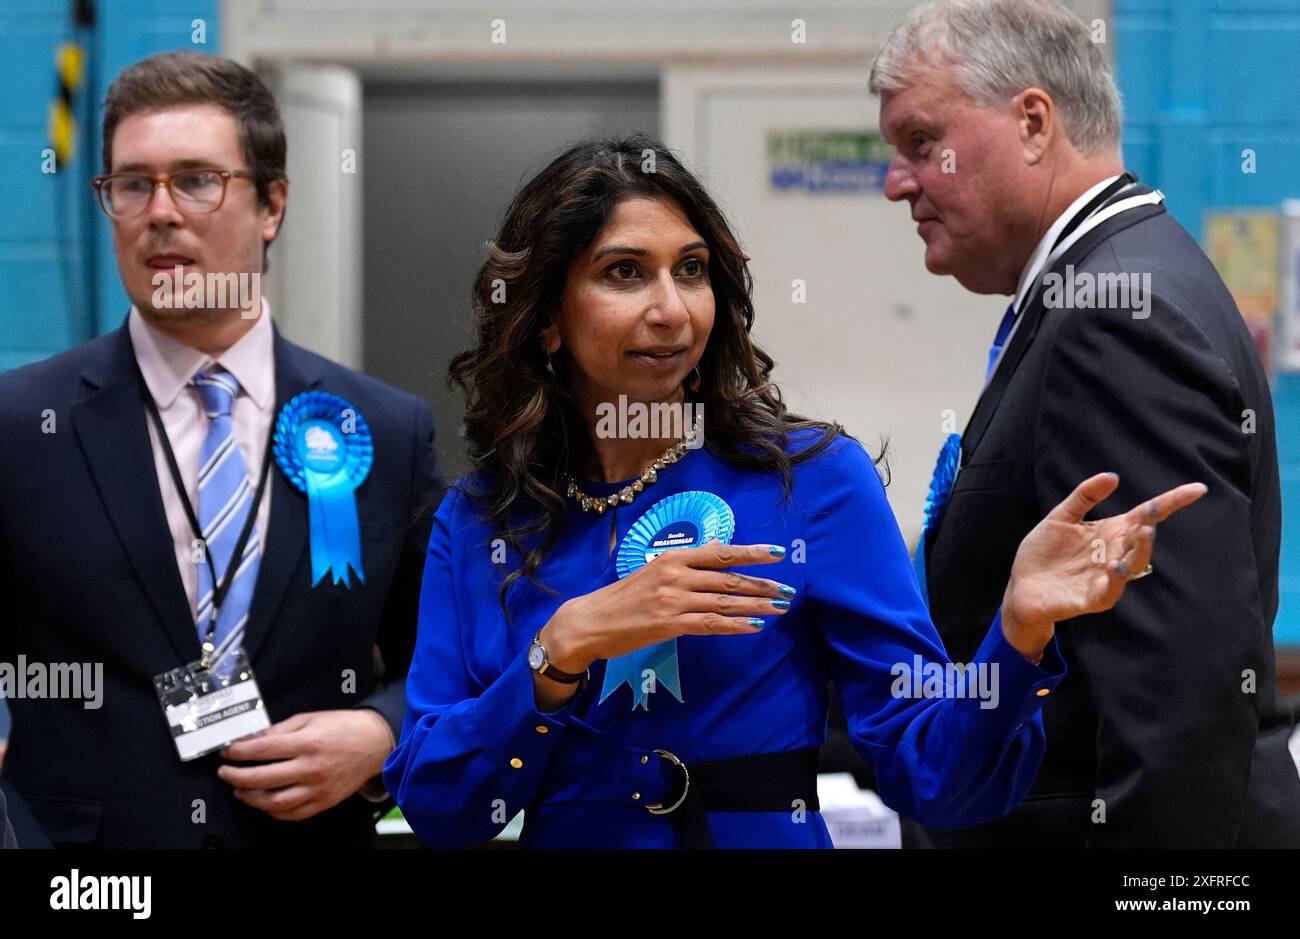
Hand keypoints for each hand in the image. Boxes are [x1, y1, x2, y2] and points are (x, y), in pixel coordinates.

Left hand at [217, 709, 394, 821]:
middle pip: (263, 778)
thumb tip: (252, 739)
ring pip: (275, 802)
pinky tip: (264, 803)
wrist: (375, 743)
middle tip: (225, 772)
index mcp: (308, 742)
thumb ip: (280, 729)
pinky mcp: (324, 802)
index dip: (238, 752)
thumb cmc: (342, 727)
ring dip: (251, 798)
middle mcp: (311, 768)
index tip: (226, 752)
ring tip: (239, 790)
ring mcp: (318, 788)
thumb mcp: (310, 718)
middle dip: (237, 776)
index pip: (262, 750)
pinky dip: (273, 811)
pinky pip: (293, 814)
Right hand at [542, 540, 793, 672]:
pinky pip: (710, 623)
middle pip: (728, 577)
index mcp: (673, 557)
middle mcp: (676, 575)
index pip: (720, 552)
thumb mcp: (654, 570)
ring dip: (756, 605)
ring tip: (779, 607)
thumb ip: (686, 562)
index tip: (777, 553)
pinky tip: (754, 626)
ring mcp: (673, 600)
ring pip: (724, 600)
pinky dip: (735, 625)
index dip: (751, 552)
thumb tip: (717, 547)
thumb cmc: (623, 597)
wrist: (591, 621)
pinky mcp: (669, 624)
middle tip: (788, 589)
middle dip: (762, 583)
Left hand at [1002, 472, 1206, 655]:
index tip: (1197, 489)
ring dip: (1141, 549)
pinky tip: (1115, 565)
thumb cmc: (1043, 553)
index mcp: (1110, 532)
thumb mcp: (1060, 518)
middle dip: (1150, 526)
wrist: (1022, 588)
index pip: (1146, 515)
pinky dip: (1116, 578)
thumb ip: (1084, 497)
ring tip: (1145, 532)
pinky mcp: (1093, 598)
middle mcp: (1114, 553)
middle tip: (1152, 516)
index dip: (1171, 502)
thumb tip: (1113, 476)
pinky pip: (1111, 589)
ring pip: (1134, 563)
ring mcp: (1106, 577)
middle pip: (1142, 538)